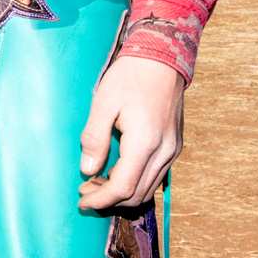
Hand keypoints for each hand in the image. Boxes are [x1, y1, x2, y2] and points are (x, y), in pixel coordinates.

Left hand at [78, 55, 184, 212]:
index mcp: (144, 142)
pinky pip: (157, 176)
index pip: (122, 188)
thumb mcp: (103, 102)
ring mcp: (173, 150)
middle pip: (137, 195)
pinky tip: (119, 172)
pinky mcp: (175, 146)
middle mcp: (164, 151)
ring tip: (99, 183)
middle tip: (86, 190)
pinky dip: (137, 183)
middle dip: (109, 200)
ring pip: (149, 189)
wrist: (163, 57)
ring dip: (124, 194)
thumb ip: (94, 138)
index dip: (100, 200)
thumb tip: (88, 170)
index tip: (82, 200)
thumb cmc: (130, 76)